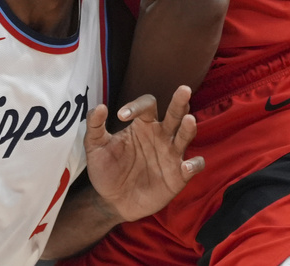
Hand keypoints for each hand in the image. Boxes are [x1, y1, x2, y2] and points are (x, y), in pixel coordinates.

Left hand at [83, 85, 202, 223]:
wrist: (112, 201)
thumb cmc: (106, 169)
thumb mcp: (95, 147)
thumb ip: (95, 125)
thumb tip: (100, 106)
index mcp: (143, 125)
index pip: (147, 106)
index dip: (136, 106)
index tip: (120, 115)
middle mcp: (161, 136)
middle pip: (174, 114)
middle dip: (179, 102)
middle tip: (183, 89)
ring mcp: (171, 154)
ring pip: (185, 136)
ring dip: (188, 128)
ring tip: (189, 119)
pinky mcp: (178, 176)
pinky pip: (192, 167)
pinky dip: (194, 164)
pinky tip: (186, 165)